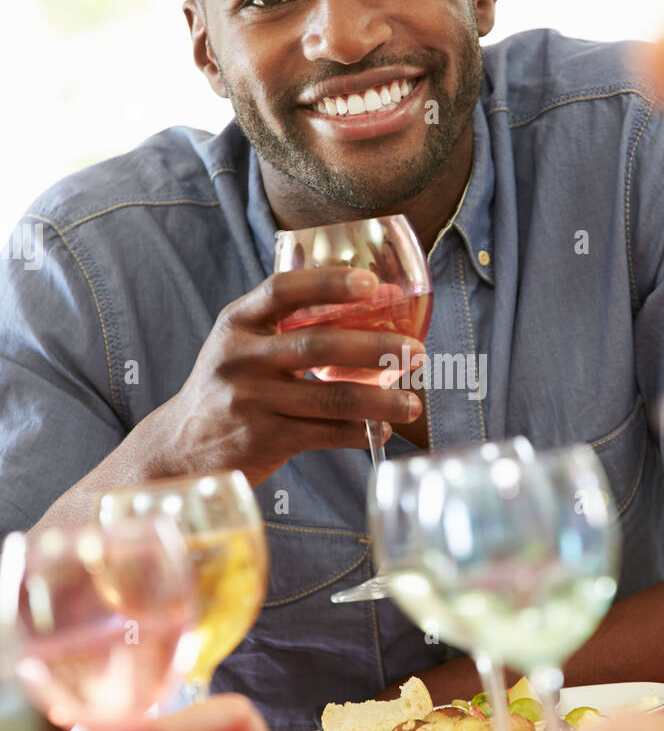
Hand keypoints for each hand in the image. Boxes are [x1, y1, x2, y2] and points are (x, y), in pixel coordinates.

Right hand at [145, 266, 425, 486]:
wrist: (181, 447)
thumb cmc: (229, 387)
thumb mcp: (241, 345)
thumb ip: (287, 325)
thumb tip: (373, 302)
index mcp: (236, 323)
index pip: (282, 290)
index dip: (329, 283)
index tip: (373, 283)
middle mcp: (240, 358)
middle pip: (318, 345)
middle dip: (375, 347)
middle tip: (416, 352)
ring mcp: (250, 401)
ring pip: (330, 396)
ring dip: (381, 400)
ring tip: (413, 404)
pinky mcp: (263, 439)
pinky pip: (324, 433)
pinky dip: (360, 432)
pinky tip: (383, 430)